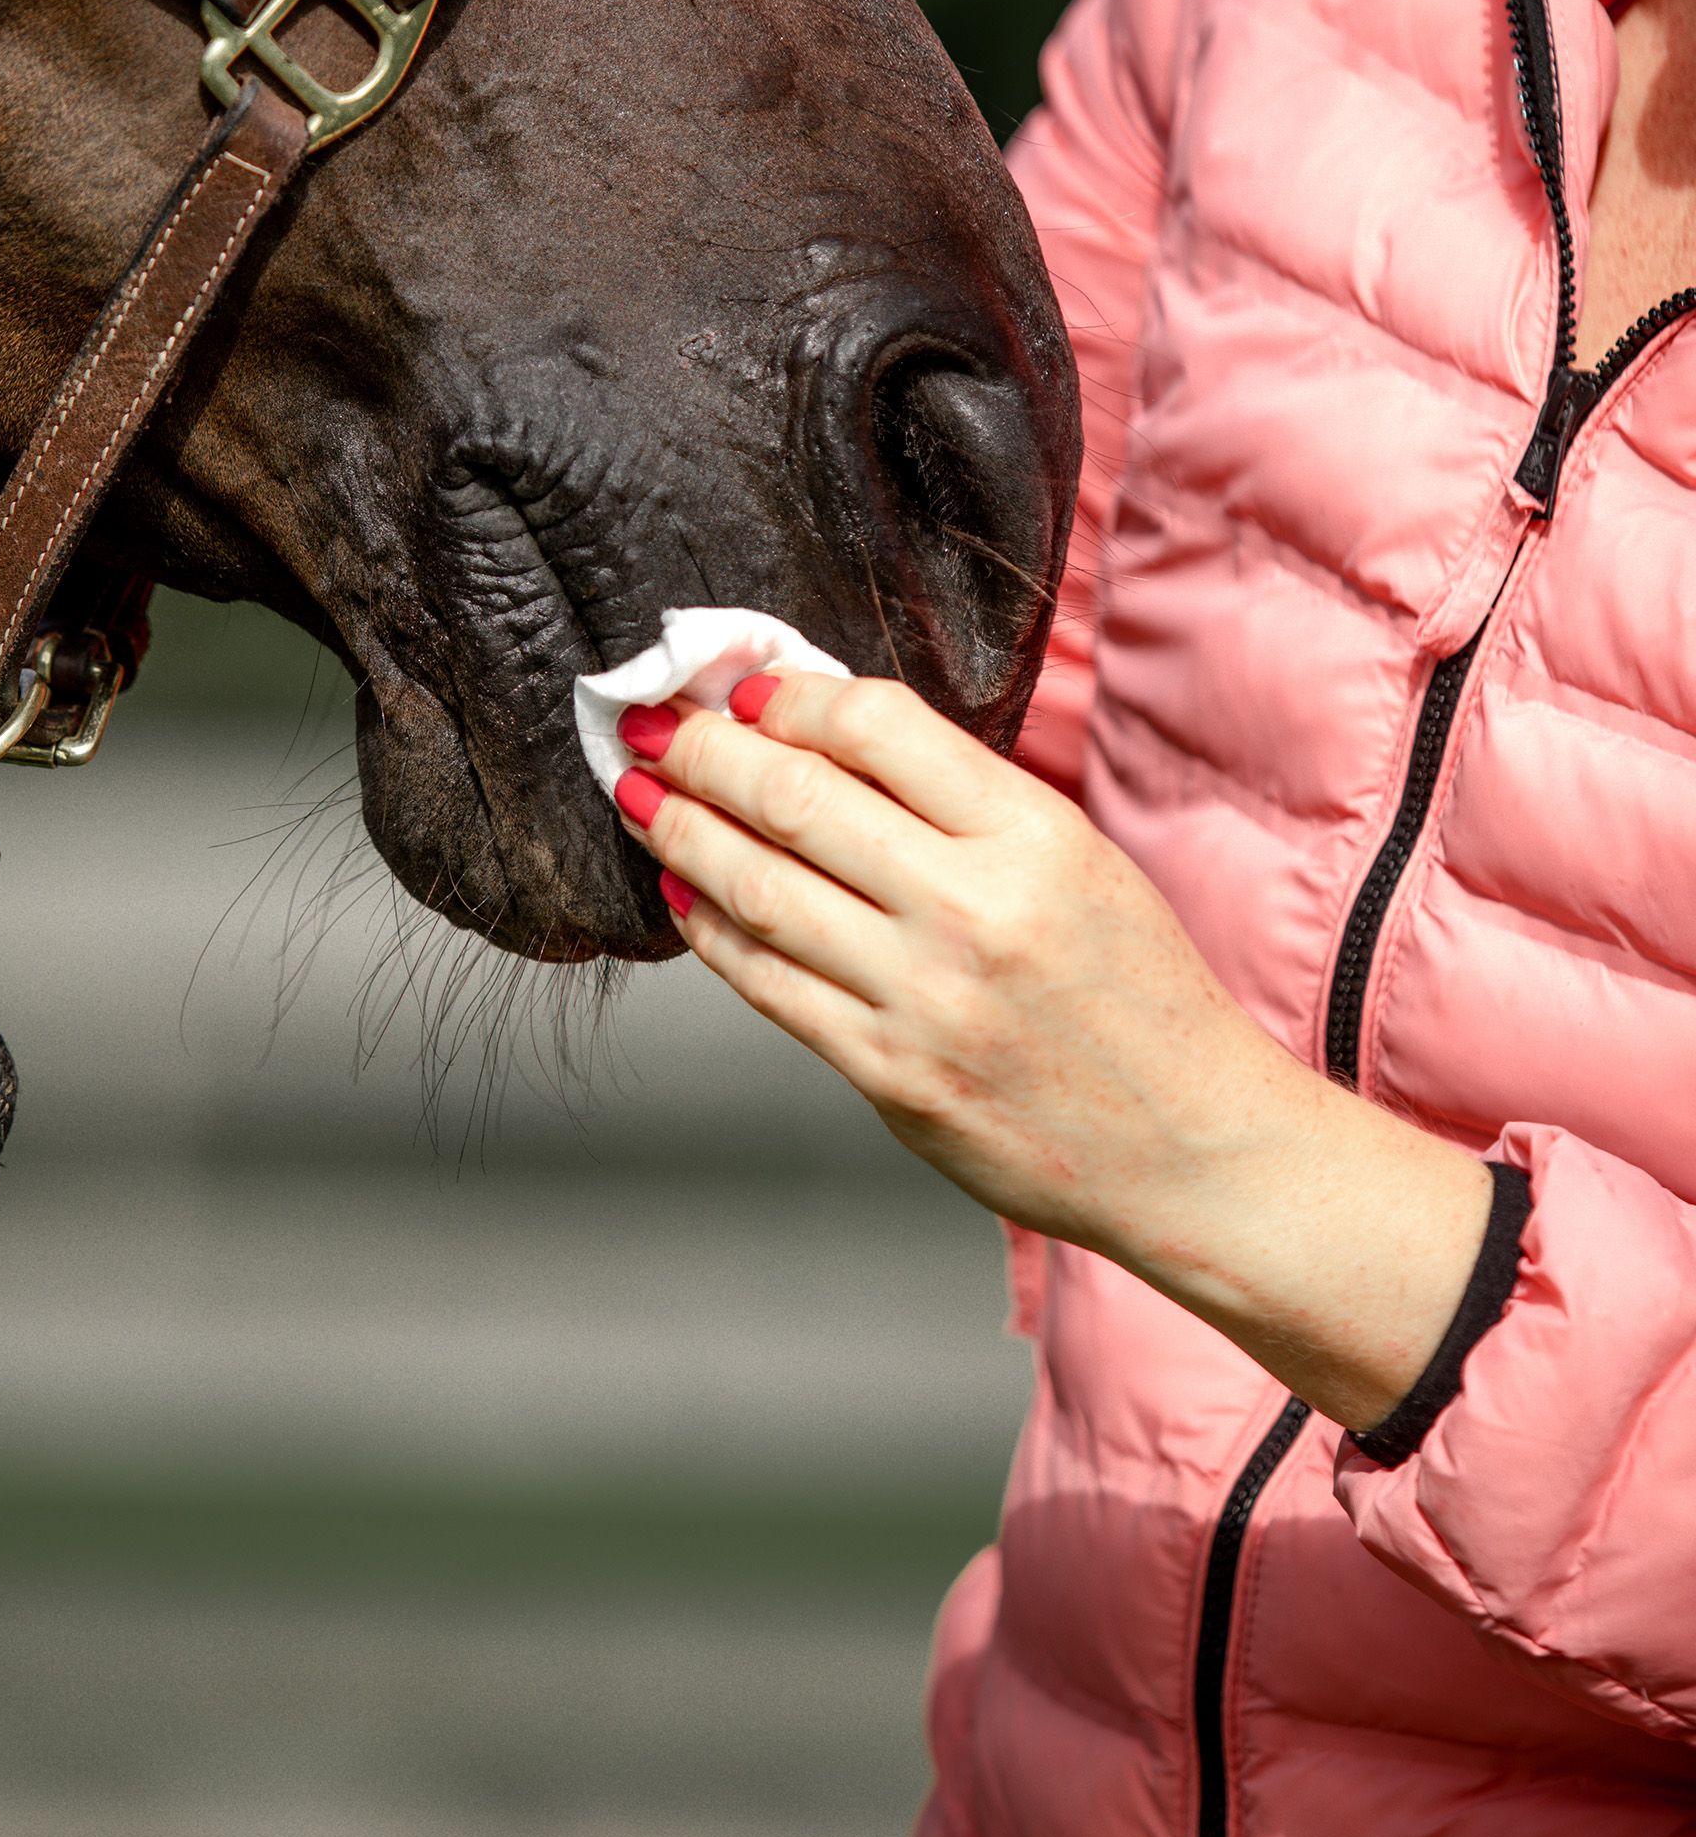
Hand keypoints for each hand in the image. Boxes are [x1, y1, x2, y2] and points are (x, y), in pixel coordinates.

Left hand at [615, 672, 1491, 1431]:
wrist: (1192, 1144)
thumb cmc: (1136, 993)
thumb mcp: (1077, 858)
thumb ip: (958, 801)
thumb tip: (819, 736)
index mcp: (1032, 835)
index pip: (875, 725)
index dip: (787, 698)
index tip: (743, 691)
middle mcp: (973, 909)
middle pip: (794, 799)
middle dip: (702, 752)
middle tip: (653, 727)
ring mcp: (923, 998)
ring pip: (760, 890)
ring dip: (682, 833)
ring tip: (643, 797)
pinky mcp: (890, 1075)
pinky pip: (771, 985)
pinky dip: (716, 931)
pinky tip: (689, 896)